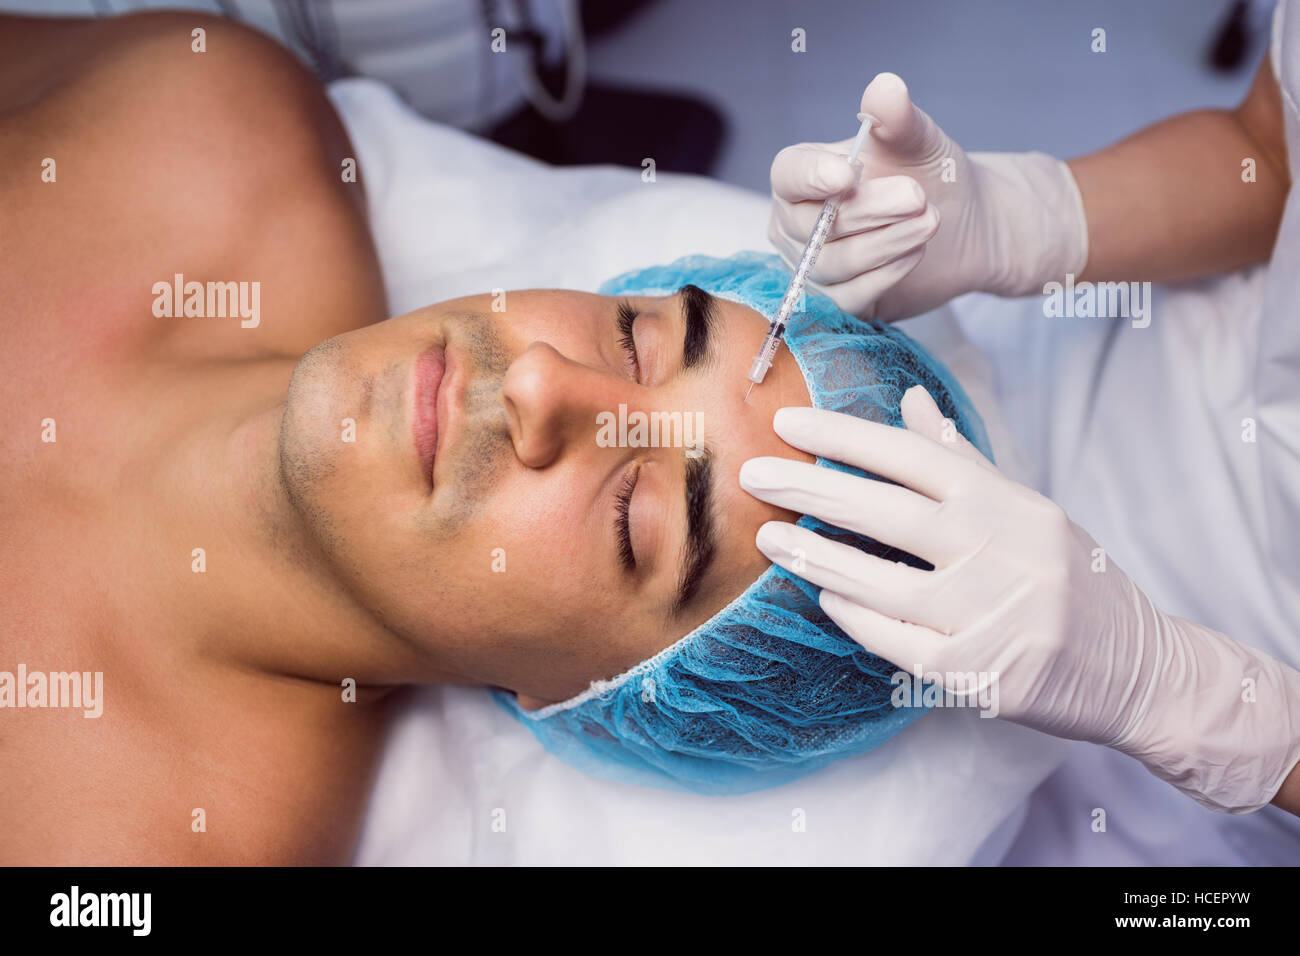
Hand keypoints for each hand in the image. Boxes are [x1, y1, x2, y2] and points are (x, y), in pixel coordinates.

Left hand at [739, 386, 1299, 812]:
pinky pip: (893, 639)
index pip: (912, 455)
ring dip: (816, 556)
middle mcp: (997, 551)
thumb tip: (910, 402)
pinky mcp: (975, 672)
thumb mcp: (1027, 507)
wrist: (1139, 667)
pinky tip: (821, 594)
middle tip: (753, 475)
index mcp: (1006, 503)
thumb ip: (962, 460)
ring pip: (879, 580)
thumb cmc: (1071, 578)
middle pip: (886, 512)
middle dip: (811, 489)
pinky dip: (852, 615)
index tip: (788, 422)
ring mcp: (986, 614)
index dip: (845, 436)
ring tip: (769, 538)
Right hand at [767, 72, 1089, 319]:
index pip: (788, 176)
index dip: (812, 177)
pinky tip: (915, 252)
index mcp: (803, 176)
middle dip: (869, 210)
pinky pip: (848, 298)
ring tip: (930, 221)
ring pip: (832, 264)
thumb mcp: (917, 141)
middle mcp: (796, 225)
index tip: (846, 174)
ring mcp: (813, 267)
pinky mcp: (838, 301)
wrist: (960, 223)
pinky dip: (886, 274)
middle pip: (812, 225)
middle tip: (918, 197)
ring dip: (886, 242)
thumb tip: (885, 87)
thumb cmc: (928, 175)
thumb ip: (896, 118)